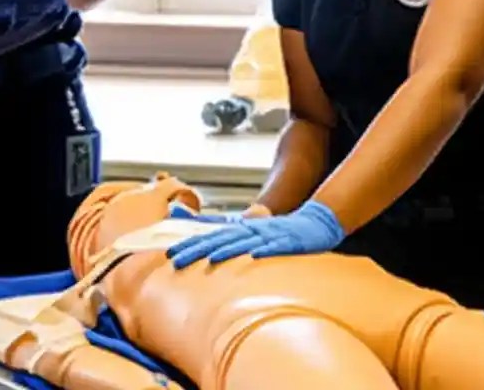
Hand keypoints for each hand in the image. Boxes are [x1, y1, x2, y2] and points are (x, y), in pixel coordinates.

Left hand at [165, 200, 344, 268]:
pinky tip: (255, 256)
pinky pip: (277, 247)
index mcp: (243, 229)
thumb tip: (198, 228)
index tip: (169, 254)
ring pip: (247, 242)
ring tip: (211, 258)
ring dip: (228, 249)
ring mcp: (271, 235)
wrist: (314, 223)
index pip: (211, 236)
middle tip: (177, 259)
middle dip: (199, 248)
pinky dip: (266, 250)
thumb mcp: (250, 229)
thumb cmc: (278, 230)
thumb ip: (226, 229)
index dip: (190, 243)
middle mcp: (253, 230)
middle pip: (222, 239)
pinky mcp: (290, 242)